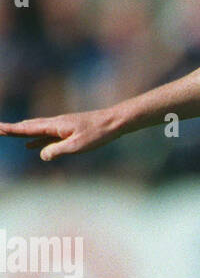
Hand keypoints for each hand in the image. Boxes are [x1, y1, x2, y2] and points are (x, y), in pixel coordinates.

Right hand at [0, 108, 122, 160]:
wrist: (113, 122)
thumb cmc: (97, 134)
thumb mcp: (77, 146)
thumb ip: (57, 150)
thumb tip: (40, 155)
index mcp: (55, 125)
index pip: (28, 129)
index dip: (11, 130)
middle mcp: (54, 123)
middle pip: (28, 127)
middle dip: (11, 129)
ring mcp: (60, 127)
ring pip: (35, 130)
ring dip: (20, 133)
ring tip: (7, 135)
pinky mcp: (67, 131)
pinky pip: (46, 136)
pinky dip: (35, 139)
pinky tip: (30, 145)